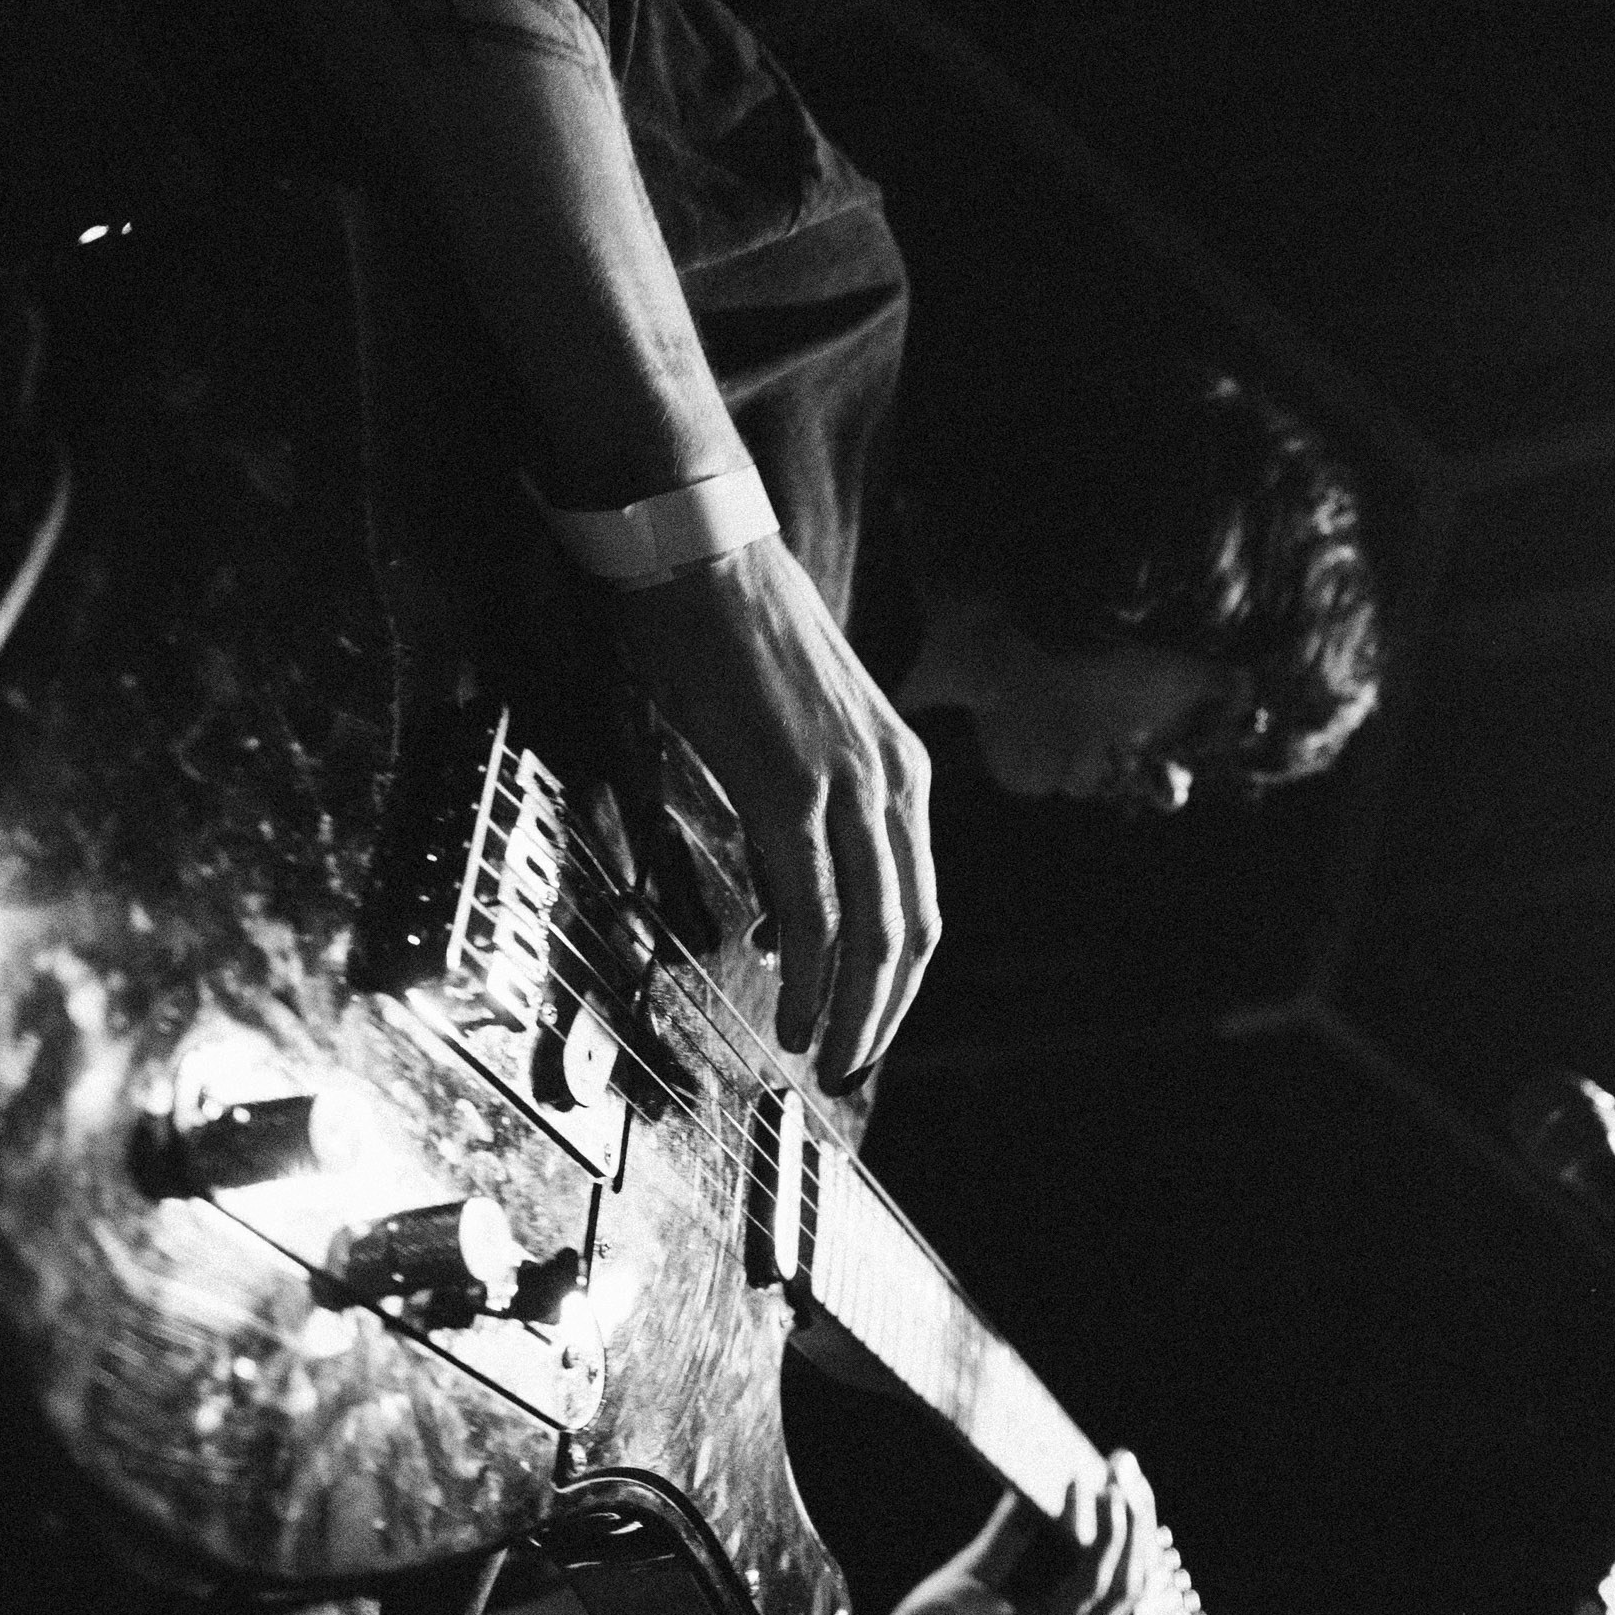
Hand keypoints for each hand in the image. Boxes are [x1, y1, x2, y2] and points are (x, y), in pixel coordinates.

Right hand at [612, 535, 939, 1085]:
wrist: (696, 548)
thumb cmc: (729, 628)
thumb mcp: (792, 728)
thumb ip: (807, 804)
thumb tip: (790, 891)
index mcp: (900, 766)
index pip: (918, 899)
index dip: (897, 977)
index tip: (866, 1024)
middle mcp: (892, 777)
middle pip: (909, 929)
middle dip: (881, 1012)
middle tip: (846, 1066)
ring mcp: (847, 782)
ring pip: (870, 931)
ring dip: (847, 1008)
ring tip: (816, 1056)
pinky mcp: (791, 785)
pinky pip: (812, 904)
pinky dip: (807, 971)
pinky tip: (790, 1007)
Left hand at [805, 1451, 1157, 1614]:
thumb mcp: (975, 1577)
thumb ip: (1009, 1537)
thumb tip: (1027, 1485)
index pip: (1120, 1588)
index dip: (1130, 1534)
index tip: (1122, 1481)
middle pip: (1135, 1582)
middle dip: (1139, 1521)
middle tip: (1128, 1466)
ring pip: (1126, 1582)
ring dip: (1130, 1522)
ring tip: (1119, 1473)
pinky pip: (1091, 1580)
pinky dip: (1100, 1535)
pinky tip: (1088, 1492)